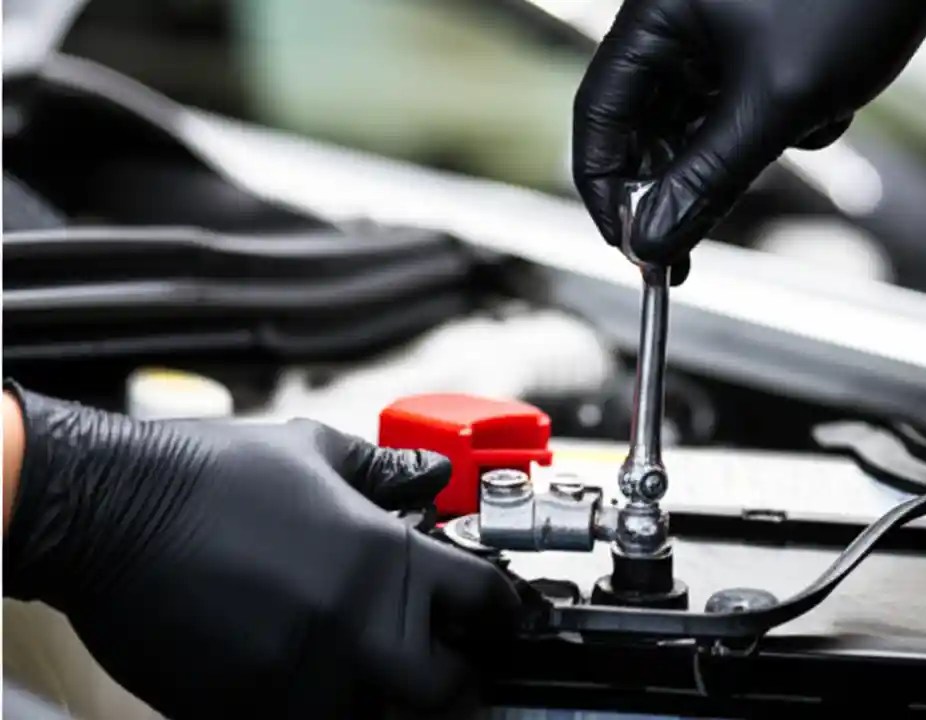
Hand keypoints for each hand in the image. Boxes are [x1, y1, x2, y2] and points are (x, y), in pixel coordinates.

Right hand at [2, 382, 520, 718]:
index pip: (486, 603)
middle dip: (456, 675)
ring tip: (368, 666)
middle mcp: (357, 628)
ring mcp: (304, 680)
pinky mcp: (251, 712)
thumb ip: (385, 472)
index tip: (504, 614)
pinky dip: (322, 708)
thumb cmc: (206, 476)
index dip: (505, 610)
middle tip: (446, 658)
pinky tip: (308, 674)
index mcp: (384, 560)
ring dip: (387, 700)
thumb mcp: (312, 453)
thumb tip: (432, 476)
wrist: (109, 514)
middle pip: (449, 688)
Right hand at [574, 0, 925, 271]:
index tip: (630, 249)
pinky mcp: (761, 45)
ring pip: (703, 127)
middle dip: (679, 185)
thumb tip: (652, 242)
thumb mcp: (774, 104)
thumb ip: (706, 180)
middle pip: (647, 127)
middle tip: (689, 252)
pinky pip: (747, 109)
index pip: (599, 116)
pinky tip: (830, 107)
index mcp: (657, 16)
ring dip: (746, 153)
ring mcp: (720, 34)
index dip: (606, 190)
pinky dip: (784, 126)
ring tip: (806, 129)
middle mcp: (678, 23)